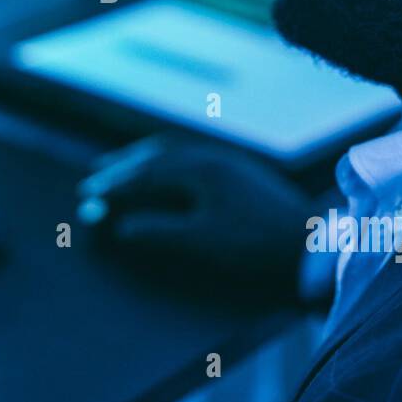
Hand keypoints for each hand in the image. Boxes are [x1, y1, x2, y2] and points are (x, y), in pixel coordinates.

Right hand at [76, 134, 313, 305]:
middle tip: (96, 176)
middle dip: (124, 166)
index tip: (88, 197)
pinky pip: (195, 159)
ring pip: (178, 154)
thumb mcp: (200, 243)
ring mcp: (231, 162)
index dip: (114, 187)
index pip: (145, 174)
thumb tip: (121, 228)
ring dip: (147, 160)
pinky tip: (170, 176)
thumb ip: (157, 232)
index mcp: (200, 169)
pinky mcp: (244, 174)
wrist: (313, 247)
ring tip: (126, 168)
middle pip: (158, 155)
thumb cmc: (256, 247)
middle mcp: (213, 157)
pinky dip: (171, 164)